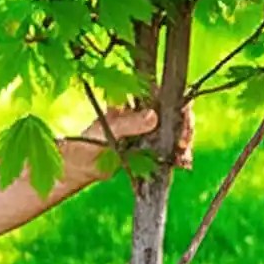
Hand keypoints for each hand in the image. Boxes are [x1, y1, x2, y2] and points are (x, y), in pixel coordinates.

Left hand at [68, 105, 194, 182]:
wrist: (79, 169)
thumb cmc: (85, 144)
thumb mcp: (107, 131)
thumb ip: (128, 124)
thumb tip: (152, 116)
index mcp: (131, 103)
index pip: (160, 94)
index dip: (174, 100)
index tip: (183, 111)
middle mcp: (142, 116)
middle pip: (172, 113)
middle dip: (183, 123)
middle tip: (184, 139)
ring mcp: (147, 133)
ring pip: (174, 131)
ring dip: (182, 140)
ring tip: (182, 153)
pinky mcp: (149, 151)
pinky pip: (168, 150)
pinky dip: (177, 155)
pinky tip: (180, 162)